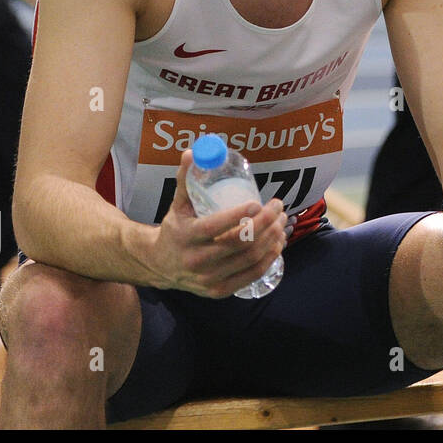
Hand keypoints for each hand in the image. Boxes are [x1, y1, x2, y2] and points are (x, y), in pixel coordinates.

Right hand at [152, 150, 287, 297]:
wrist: (160, 265)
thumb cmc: (175, 228)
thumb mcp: (178, 204)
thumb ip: (186, 178)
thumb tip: (193, 152)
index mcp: (185, 236)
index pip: (214, 227)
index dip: (238, 216)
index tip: (258, 204)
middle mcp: (196, 260)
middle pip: (239, 243)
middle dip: (265, 223)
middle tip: (278, 207)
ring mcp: (208, 279)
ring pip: (249, 259)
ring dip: (272, 238)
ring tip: (282, 221)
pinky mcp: (219, 291)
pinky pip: (251, 274)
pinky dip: (269, 258)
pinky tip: (278, 242)